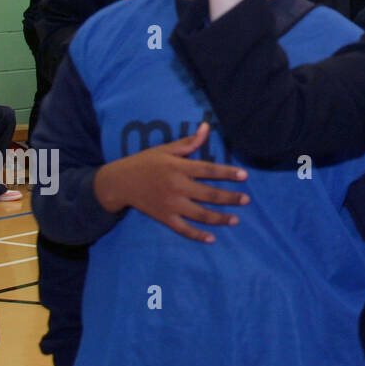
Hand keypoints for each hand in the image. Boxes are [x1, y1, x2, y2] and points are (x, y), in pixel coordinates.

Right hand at [92, 123, 249, 242]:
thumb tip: (206, 127)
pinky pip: (183, 229)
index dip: (227, 173)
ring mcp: (171, 204)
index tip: (244, 176)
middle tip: (246, 200)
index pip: (208, 170)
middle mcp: (177, 187)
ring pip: (200, 214)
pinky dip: (197, 235)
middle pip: (208, 194)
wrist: (118, 183)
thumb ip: (189, 142)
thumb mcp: (165, 149)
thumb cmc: (144, 163)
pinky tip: (212, 238)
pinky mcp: (164, 217)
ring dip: (219, 217)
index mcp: (178, 167)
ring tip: (236, 219)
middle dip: (229, 198)